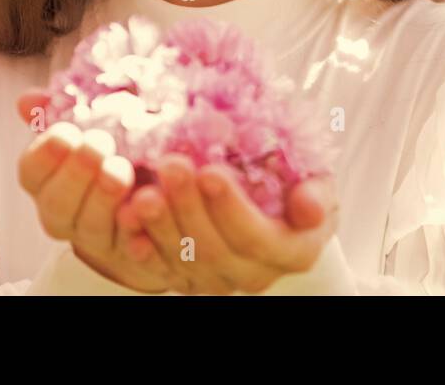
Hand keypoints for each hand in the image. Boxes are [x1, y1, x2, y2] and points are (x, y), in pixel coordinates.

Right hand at [15, 92, 174, 292]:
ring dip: (103, 199)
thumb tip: (28, 101)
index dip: (44, 154)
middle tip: (99, 145)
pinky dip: (136, 231)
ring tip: (121, 170)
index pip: (31, 171)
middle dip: (75, 174)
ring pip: (91, 227)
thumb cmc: (113, 149)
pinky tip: (146, 205)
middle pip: (56, 204)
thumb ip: (61, 109)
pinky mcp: (129, 250)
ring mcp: (95, 236)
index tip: (67, 133)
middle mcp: (64, 213)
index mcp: (47, 180)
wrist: (151, 193)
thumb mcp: (90, 124)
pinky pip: (130, 247)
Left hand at [120, 153, 338, 294]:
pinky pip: (161, 267)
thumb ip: (316, 193)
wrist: (278, 200)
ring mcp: (220, 280)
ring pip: (185, 260)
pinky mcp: (190, 278)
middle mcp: (256, 275)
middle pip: (216, 250)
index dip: (231, 208)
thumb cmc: (299, 181)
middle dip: (188, 206)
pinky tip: (127, 219)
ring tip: (143, 190)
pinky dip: (143, 244)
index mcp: (293, 252)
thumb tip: (310, 209)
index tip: (210, 171)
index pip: (257, 237)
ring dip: (161, 225)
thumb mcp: (317, 179)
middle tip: (170, 164)